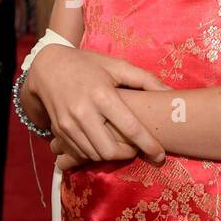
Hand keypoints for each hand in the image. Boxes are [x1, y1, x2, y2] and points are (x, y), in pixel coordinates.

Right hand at [25, 45, 168, 163]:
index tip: (160, 155)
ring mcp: (69, 124)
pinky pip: (81, 152)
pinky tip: (101, 142)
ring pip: (95, 155)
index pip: (130, 127)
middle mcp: (84, 112)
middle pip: (110, 150)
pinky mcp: (60, 131)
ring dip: (111, 155)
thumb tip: (172, 92)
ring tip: (119, 144)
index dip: (148, 144)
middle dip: (127, 154)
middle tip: (135, 147)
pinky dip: (94, 152)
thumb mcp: (117, 66)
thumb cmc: (88, 65)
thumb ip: (145, 79)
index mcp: (102, 95)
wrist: (48, 67)